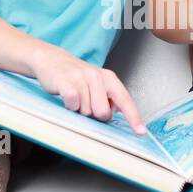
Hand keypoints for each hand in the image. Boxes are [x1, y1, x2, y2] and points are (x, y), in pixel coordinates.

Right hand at [28, 45, 146, 132]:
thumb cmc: (76, 76)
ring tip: (75, 98)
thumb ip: (109, 99)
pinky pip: (73, 103)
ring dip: (79, 110)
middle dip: (94, 115)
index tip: (140, 131)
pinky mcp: (66, 82)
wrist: (52, 59)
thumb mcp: (98, 84)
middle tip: (86, 104)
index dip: (134, 118)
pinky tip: (67, 98)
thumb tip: (115, 114)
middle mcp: (97, 76)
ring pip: (86, 111)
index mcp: (109, 78)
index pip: (125, 100)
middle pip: (103, 113)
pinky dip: (70, 106)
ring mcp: (81, 78)